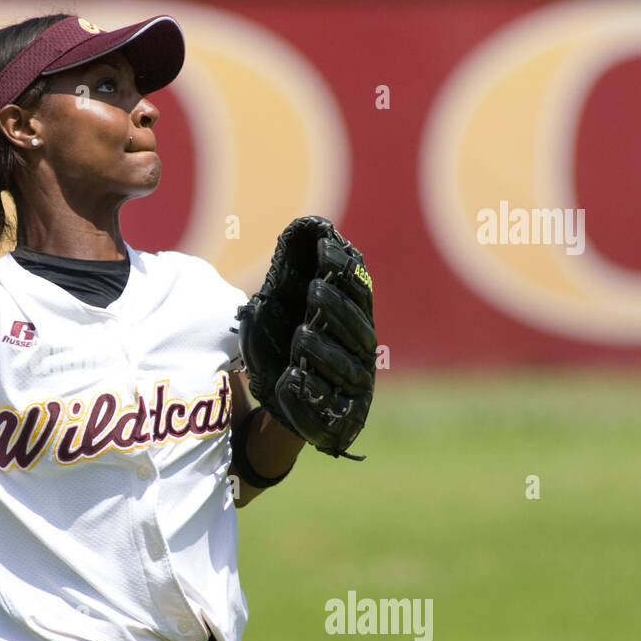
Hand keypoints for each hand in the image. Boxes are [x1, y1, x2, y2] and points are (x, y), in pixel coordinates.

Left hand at [236, 216, 375, 458]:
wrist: (281, 403)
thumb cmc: (282, 343)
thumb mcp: (280, 306)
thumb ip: (292, 271)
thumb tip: (306, 224)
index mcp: (352, 318)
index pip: (356, 290)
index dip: (343, 270)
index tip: (325, 249)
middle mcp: (360, 350)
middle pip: (354, 328)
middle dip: (334, 309)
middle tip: (314, 290)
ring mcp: (353, 385)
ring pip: (341, 366)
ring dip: (320, 351)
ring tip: (300, 337)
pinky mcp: (341, 416)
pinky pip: (324, 404)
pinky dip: (307, 394)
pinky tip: (290, 381)